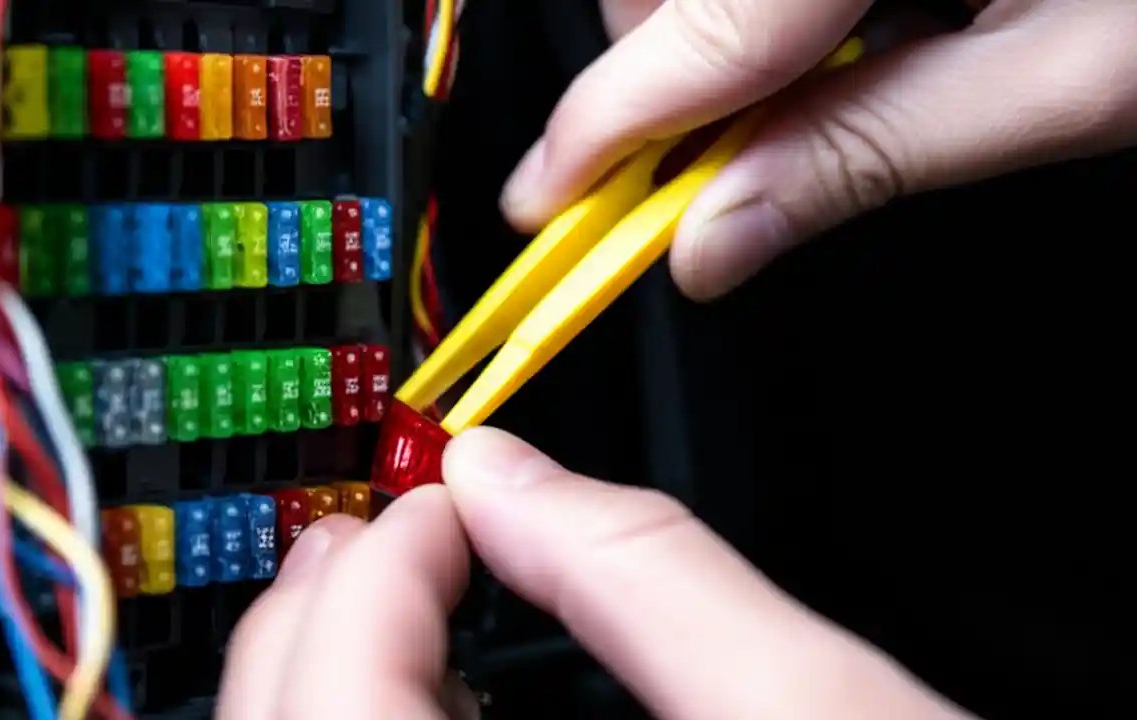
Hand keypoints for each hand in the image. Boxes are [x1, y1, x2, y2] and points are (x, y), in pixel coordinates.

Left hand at [218, 427, 976, 718]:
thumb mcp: (812, 717)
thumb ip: (646, 573)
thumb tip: (509, 476)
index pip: (344, 699)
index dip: (380, 573)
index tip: (442, 504)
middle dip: (326, 622)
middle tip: (386, 538)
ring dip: (340, 681)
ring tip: (387, 599)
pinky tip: (448, 705)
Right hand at [500, 0, 1136, 300]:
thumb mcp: (1077, 76)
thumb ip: (874, 153)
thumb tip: (716, 238)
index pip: (709, 28)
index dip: (610, 130)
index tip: (545, 203)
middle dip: (670, 70)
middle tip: (727, 152)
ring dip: (720, 22)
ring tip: (856, 49)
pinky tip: (860, 6)